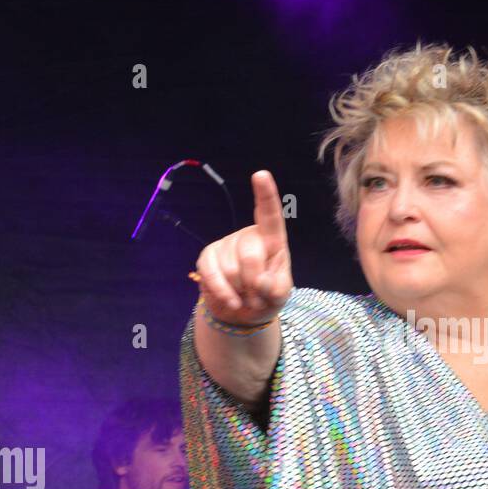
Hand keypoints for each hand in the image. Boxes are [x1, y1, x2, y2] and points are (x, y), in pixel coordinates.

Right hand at [190, 170, 292, 326]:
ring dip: (239, 292)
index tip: (260, 175)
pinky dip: (222, 292)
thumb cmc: (265, 296)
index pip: (270, 215)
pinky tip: (231, 300)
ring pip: (230, 270)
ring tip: (244, 297)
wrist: (241, 313)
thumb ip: (277, 288)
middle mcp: (248, 236)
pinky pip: (212, 275)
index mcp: (272, 239)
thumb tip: (260, 282)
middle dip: (254, 283)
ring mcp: (225, 245)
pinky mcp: (207, 257)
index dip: (266, 195)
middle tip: (257, 297)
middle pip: (250, 256)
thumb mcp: (280, 295)